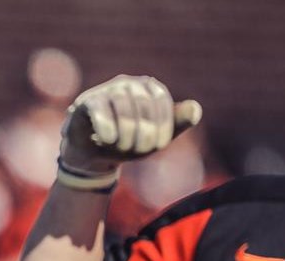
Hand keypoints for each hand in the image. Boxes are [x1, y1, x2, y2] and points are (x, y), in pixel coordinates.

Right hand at [61, 75, 202, 178]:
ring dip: (126, 133)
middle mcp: (130, 84)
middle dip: (144, 132)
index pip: (162, 102)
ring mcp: (107, 90)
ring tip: (123, 146)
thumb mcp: (156, 137)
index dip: (163, 125)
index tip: (159, 145)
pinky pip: (100, 110)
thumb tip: (196, 109)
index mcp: (150, 89)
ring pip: (123, 107)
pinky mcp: (88, 101)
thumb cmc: (128, 141)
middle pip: (143, 105)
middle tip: (141, 150)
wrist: (92, 152)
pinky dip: (106, 127)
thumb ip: (177, 123)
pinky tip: (108, 140)